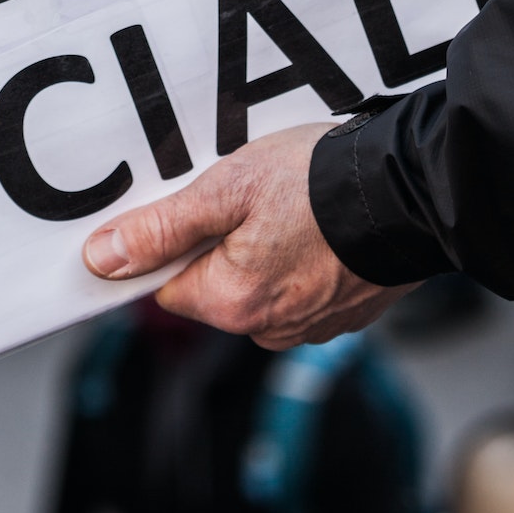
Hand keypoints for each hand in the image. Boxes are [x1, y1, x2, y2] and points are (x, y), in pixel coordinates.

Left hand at [82, 124, 415, 349]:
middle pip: (215, 285)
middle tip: (247, 193)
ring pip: (260, 285)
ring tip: (288, 201)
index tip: (189, 206)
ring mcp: (314, 325)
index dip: (168, 241)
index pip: (167, 284)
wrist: (411, 189)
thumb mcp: (226, 189)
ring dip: (264, 247)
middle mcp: (272, 329)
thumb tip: (102, 260)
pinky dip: (303, 257)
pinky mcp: (347, 311)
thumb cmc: (319, 183)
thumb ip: (162, 228)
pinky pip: (302, 286)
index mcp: (235, 304)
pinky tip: (318, 220)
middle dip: (221, 240)